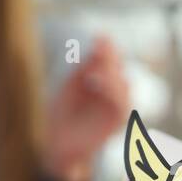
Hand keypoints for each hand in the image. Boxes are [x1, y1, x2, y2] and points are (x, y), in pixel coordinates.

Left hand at [42, 36, 129, 180]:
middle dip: (111, 58)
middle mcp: (112, 93)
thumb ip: (84, 68)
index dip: (109, 48)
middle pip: (120, 69)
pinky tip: (95, 81)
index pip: (112, 61)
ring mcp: (115, 107)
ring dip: (111, 73)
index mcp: (102, 82)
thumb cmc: (61, 115)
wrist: (56, 144)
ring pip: (124, 84)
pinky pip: (121, 104)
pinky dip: (111, 91)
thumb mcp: (70, 86)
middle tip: (98, 48)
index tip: (101, 36)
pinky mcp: (115, 122)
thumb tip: (99, 45)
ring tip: (93, 69)